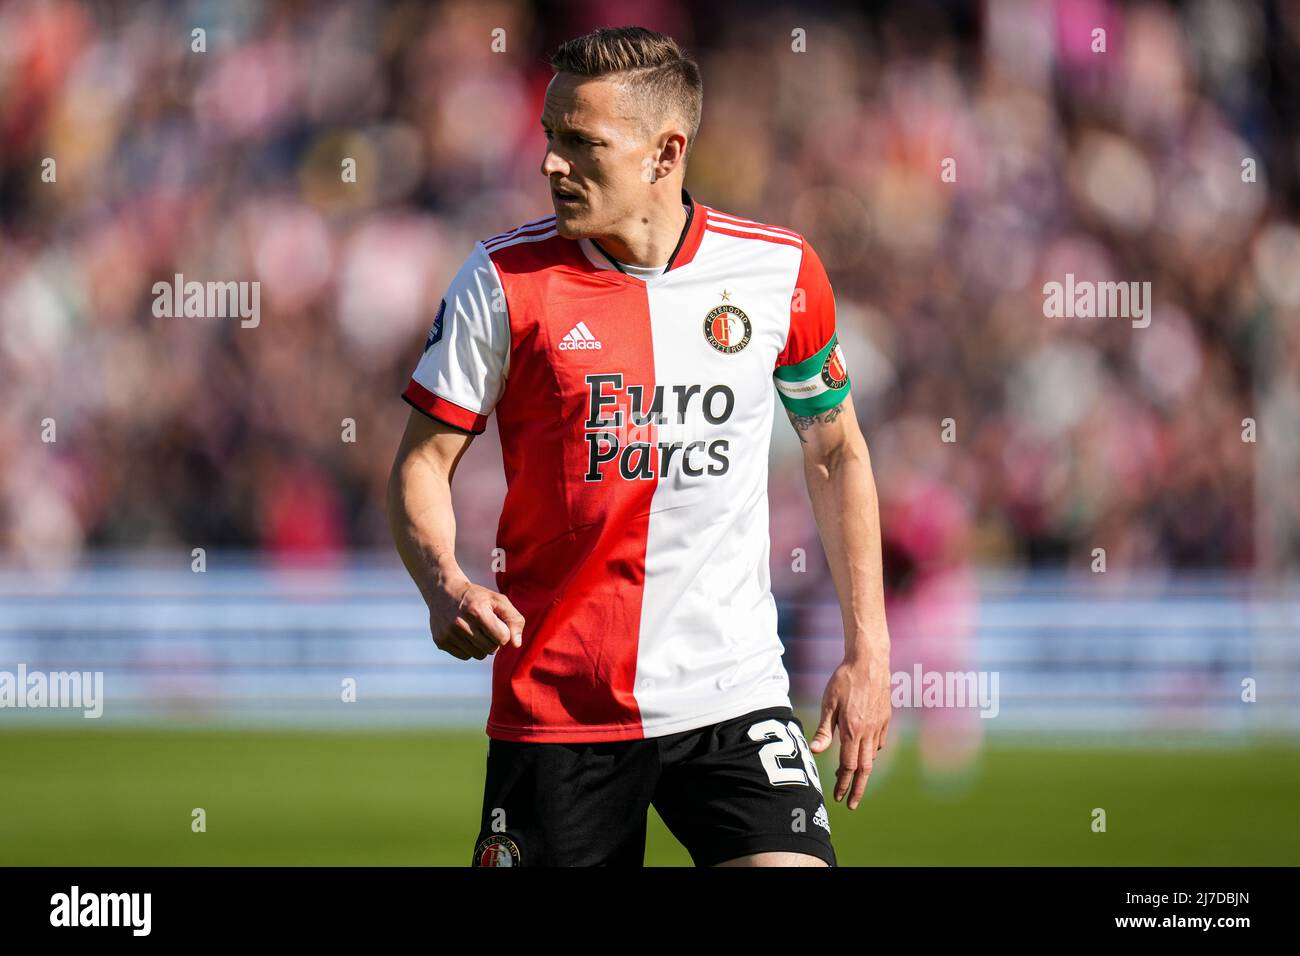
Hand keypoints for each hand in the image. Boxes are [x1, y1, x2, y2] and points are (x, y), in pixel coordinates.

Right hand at [427, 576, 524, 660]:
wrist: (444, 592)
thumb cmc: (476, 597)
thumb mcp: (498, 600)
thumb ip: (514, 619)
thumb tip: (516, 645)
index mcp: (477, 611)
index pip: (503, 638)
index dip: (504, 632)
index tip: (498, 623)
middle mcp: (461, 623)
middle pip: (491, 649)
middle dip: (494, 640)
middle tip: (487, 626)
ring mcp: (449, 634)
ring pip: (479, 655)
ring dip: (482, 646)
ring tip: (476, 630)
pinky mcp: (441, 641)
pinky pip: (465, 656)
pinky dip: (469, 648)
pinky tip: (464, 634)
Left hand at [808, 650, 891, 809]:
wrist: (869, 661)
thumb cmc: (844, 680)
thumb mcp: (829, 703)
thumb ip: (824, 730)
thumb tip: (814, 752)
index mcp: (853, 730)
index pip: (848, 765)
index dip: (842, 783)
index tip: (838, 797)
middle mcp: (868, 732)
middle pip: (864, 768)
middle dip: (857, 788)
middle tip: (851, 803)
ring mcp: (879, 725)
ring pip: (873, 756)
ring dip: (864, 771)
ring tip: (854, 779)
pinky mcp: (885, 717)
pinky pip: (879, 741)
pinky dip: (872, 752)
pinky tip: (865, 752)